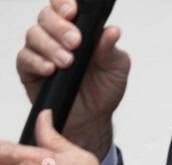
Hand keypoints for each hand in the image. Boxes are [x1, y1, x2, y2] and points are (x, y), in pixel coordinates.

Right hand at [16, 1, 129, 158]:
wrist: (94, 117)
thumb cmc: (104, 88)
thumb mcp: (116, 67)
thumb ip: (110, 48)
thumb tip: (113, 31)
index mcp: (77, 29)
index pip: (64, 7)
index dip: (64, 4)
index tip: (73, 12)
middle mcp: (55, 36)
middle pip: (46, 17)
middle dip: (60, 27)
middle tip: (74, 42)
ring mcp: (41, 51)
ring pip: (34, 35)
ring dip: (51, 46)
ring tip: (67, 62)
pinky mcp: (29, 69)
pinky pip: (25, 58)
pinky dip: (38, 62)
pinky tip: (51, 70)